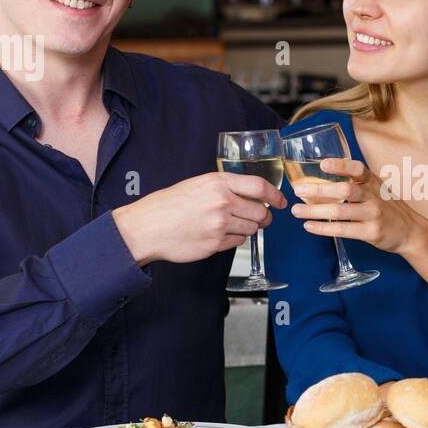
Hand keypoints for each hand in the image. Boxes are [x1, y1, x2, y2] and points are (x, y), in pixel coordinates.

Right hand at [112, 171, 285, 264]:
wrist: (146, 227)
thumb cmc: (168, 205)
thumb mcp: (197, 185)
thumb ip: (224, 188)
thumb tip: (250, 195)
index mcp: (218, 183)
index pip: (260, 187)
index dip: (276, 195)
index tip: (281, 202)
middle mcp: (222, 202)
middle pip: (261, 212)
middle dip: (264, 217)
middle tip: (260, 219)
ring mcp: (219, 225)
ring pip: (251, 229)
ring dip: (248, 229)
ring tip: (230, 225)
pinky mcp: (215, 244)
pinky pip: (237, 242)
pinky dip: (234, 240)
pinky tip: (218, 235)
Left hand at [290, 157, 424, 254]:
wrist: (410, 231)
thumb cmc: (387, 207)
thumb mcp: (377, 188)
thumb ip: (356, 183)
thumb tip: (322, 179)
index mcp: (373, 182)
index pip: (358, 168)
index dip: (341, 165)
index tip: (322, 164)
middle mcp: (374, 196)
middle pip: (344, 190)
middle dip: (319, 190)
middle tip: (298, 190)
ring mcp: (373, 214)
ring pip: (340, 211)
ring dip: (314, 211)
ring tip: (296, 211)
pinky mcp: (371, 232)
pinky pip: (343, 230)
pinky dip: (323, 228)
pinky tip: (309, 226)